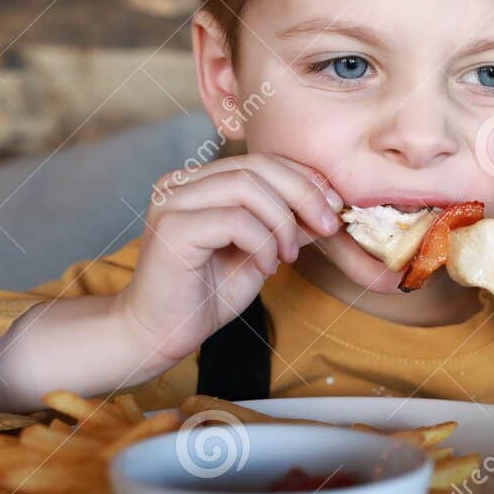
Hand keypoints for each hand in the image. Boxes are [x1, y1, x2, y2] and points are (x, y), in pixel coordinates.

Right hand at [118, 154, 342, 370]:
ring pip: (247, 187)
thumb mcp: (260, 252)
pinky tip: (264, 268)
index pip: (260, 160)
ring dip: (282, 222)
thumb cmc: (206, 295)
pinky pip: (235, 220)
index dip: (304, 178)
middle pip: (257, 165)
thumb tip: (328, 204)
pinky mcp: (172, 228)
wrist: (159, 333)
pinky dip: (261, 243)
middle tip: (327, 226)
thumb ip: (286, 224)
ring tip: (287, 257)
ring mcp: (173, 201)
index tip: (333, 207)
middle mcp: (181, 182)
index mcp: (199, 181)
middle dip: (303, 193)